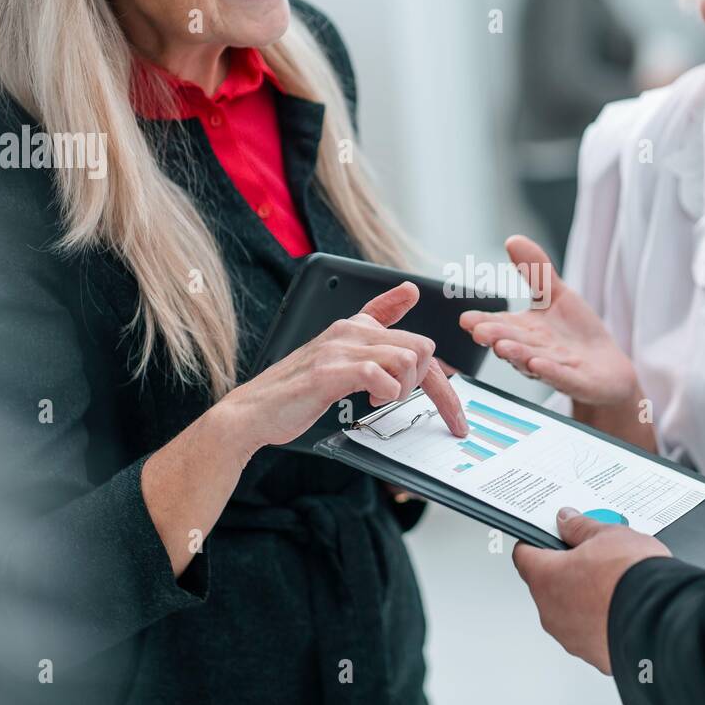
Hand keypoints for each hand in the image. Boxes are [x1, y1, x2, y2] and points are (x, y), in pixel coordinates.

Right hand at [223, 282, 468, 453]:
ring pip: (408, 357)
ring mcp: (340, 349)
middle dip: (427, 384)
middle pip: (422, 346)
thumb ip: (372, 333)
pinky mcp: (330, 371)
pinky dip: (385, 394)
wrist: (252, 411)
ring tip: (380, 399)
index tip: (453, 404)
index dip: (437, 366)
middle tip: (404, 402)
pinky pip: (381, 374)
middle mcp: (350, 330)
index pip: (408, 327)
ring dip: (404, 388)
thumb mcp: (339, 358)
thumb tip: (409, 292)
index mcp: (355, 326)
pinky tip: (369, 401)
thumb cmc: (297, 391)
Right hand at [460, 236, 637, 406]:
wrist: (608, 370)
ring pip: (531, 361)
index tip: (467, 319)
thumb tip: (512, 239)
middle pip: (512, 343)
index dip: (484, 323)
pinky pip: (561, 376)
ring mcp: (553, 368)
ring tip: (502, 347)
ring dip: (516, 355)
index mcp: (524, 331)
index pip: (500, 326)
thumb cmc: (576, 334)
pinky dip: (549, 371)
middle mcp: (533, 351)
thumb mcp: (557, 295)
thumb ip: (535, 271)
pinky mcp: (576, 381)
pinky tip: (538, 364)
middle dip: (496, 337)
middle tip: (479, 332)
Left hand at [512, 507, 670, 674]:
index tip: (548, 539)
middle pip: (547, 585)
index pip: (524, 556)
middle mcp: (551, 611)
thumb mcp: (607, 535)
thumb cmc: (631, 577)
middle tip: (592, 559)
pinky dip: (600, 621)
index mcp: (546, 577)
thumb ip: (581, 527)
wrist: (661, 618)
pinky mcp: (593, 654)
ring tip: (613, 584)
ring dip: (583, 599)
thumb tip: (568, 520)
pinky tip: (620, 607)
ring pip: (568, 611)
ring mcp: (570, 636)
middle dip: (566, 572)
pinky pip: (589, 632)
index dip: (535, 544)